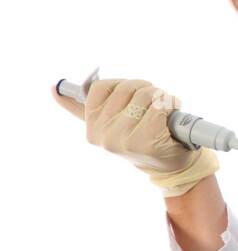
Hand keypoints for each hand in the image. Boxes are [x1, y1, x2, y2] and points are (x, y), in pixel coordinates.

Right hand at [52, 78, 218, 196]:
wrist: (171, 165)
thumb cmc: (142, 138)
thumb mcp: (111, 123)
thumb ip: (80, 108)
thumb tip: (54, 89)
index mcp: (92, 127)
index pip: (100, 87)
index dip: (124, 85)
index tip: (134, 95)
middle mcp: (104, 135)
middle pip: (126, 88)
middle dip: (147, 89)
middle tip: (155, 101)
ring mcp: (124, 140)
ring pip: (145, 95)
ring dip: (161, 97)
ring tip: (164, 110)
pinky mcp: (147, 142)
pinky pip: (159, 107)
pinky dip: (170, 107)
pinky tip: (171, 119)